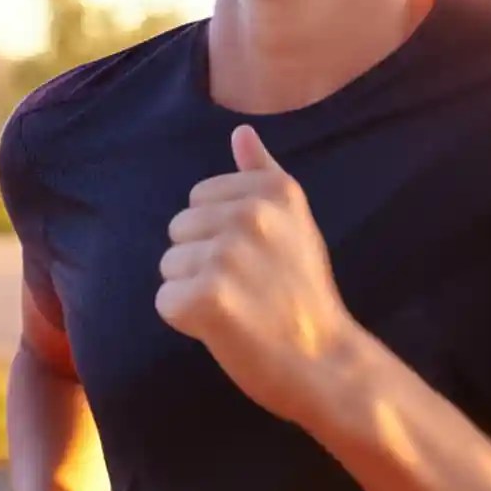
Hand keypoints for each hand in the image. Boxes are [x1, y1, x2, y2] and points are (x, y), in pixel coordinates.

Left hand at [156, 124, 355, 422]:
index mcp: (273, 190)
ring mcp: (228, 254)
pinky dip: (187, 322)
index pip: (199, 199)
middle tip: (248, 288)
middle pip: (179, 230)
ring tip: (238, 308)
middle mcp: (251, 214)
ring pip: (169, 266)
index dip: (219, 234)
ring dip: (194, 292)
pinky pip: (166, 301)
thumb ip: (263, 175)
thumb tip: (241, 131)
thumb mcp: (296, 222)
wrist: (324, 359)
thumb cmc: (304, 292)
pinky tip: (225, 328)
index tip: (257, 260)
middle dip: (202, 262)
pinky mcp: (206, 297)